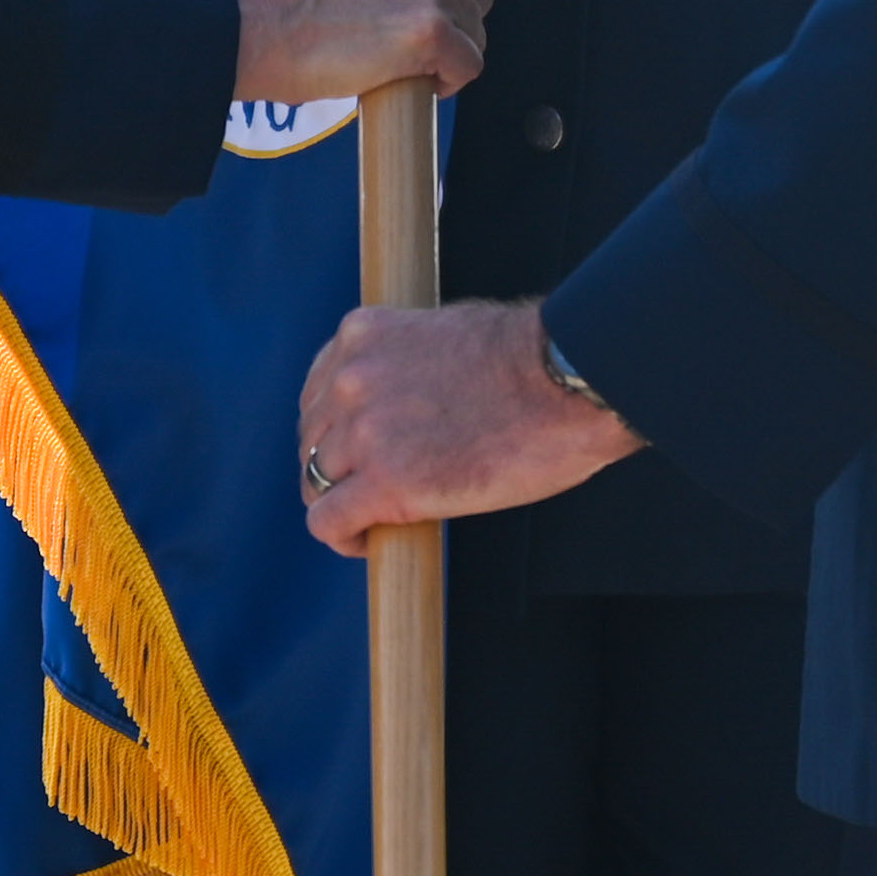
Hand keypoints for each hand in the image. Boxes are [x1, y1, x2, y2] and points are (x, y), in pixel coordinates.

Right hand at [231, 0, 491, 103]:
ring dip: (443, 52)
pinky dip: (445, 81)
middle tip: (399, 33)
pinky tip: (405, 77)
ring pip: (474, 31)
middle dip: (450, 16)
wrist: (254, 22)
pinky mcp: (433, 29)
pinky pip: (468, 65)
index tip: (417, 2)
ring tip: (391, 55)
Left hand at [296, 295, 641, 553]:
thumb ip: (407, 359)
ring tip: (373, 521)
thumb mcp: (445, 332)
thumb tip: (406, 397)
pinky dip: (343, 538)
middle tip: (368, 490)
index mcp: (362, 334)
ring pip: (315, 483)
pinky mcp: (387, 483)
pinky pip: (328, 522)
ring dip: (343, 503)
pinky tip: (369, 542)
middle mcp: (350, 379)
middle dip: (337, 467)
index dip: (335, 429)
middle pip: (311, 440)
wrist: (564, 381)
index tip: (357, 452)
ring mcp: (364, 431)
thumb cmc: (529, 358)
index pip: (317, 393)